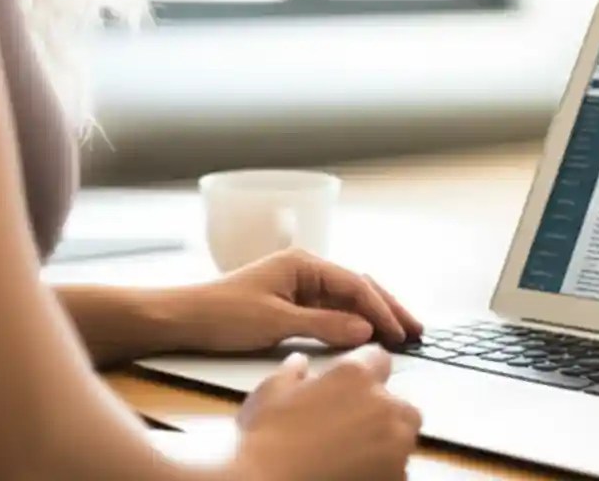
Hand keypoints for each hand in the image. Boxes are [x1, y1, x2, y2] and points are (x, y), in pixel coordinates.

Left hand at [172, 249, 423, 352]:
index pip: (355, 284)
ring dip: (374, 314)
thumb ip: (324, 325)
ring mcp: (299, 284)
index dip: (381, 310)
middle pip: (358, 285)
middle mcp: (305, 268)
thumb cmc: (223, 315)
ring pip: (348, 297)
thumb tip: (366, 331)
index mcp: (303, 263)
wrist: (182, 318)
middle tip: (416, 331)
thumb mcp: (275, 321)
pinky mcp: (292, 302)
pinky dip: (353, 321)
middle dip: (388, 307)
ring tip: (401, 332)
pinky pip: (332, 308)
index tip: (399, 334)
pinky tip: (367, 334)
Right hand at [234, 346, 420, 480]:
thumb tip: (299, 363)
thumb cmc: (265, 442)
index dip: (366, 370)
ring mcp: (395, 445)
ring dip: (386, 442)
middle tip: (351, 428)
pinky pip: (398, 470)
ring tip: (351, 454)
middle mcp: (383, 406)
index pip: (378, 358)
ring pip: (403, 438)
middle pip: (399, 403)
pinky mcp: (397, 477)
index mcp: (355, 376)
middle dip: (383, 412)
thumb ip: (291, 373)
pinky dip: (383, 471)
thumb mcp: (268, 395)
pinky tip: (354, 473)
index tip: (354, 386)